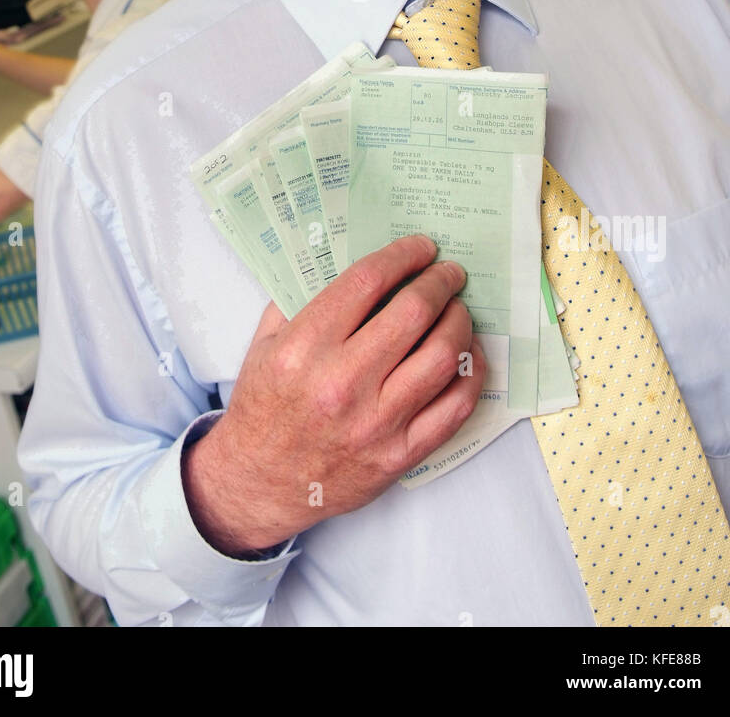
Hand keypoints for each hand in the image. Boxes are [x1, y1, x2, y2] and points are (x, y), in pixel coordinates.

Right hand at [182, 234, 485, 554]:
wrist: (259, 483)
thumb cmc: (264, 407)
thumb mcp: (266, 343)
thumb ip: (303, 297)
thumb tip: (354, 257)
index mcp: (304, 349)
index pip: (367, 282)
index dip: (402, 256)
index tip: (420, 247)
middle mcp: (342, 384)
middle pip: (413, 312)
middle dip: (440, 281)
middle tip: (449, 273)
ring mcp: (375, 423)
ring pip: (442, 356)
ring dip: (459, 321)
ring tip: (458, 308)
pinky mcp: (399, 456)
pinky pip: (454, 407)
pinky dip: (470, 372)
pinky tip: (468, 354)